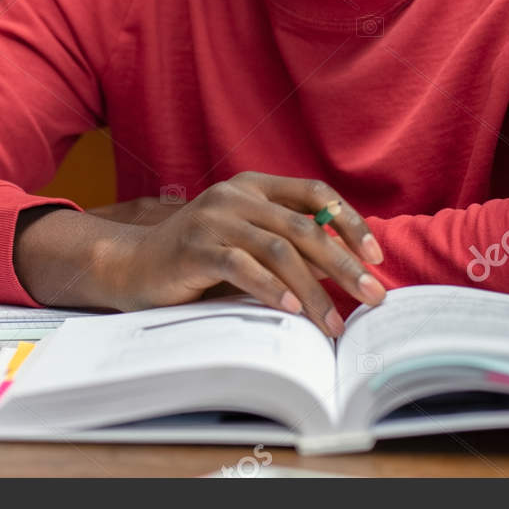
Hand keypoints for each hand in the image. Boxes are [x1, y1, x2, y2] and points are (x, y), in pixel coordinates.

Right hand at [101, 172, 384, 336]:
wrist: (133, 265)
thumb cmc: (198, 259)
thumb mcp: (248, 244)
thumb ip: (287, 246)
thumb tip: (345, 269)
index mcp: (253, 186)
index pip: (314, 192)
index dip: (349, 221)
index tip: (375, 256)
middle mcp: (235, 196)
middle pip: (303, 227)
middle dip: (344, 265)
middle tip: (372, 296)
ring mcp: (213, 219)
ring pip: (278, 250)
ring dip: (313, 290)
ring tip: (333, 322)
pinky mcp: (195, 247)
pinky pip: (241, 266)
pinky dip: (270, 288)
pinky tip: (290, 309)